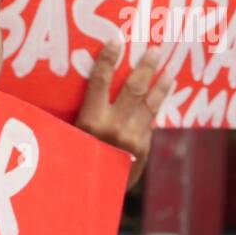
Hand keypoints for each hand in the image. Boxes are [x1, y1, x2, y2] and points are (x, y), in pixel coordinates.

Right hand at [75, 43, 174, 188]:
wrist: (90, 193)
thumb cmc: (72, 161)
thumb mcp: (68, 137)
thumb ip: (80, 116)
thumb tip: (83, 89)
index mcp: (89, 122)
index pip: (98, 82)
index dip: (107, 60)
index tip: (115, 41)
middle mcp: (113, 127)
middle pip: (133, 87)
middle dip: (145, 66)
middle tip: (154, 48)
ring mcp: (131, 138)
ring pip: (149, 103)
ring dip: (159, 83)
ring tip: (167, 69)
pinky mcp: (142, 147)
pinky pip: (149, 120)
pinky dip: (157, 103)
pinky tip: (162, 91)